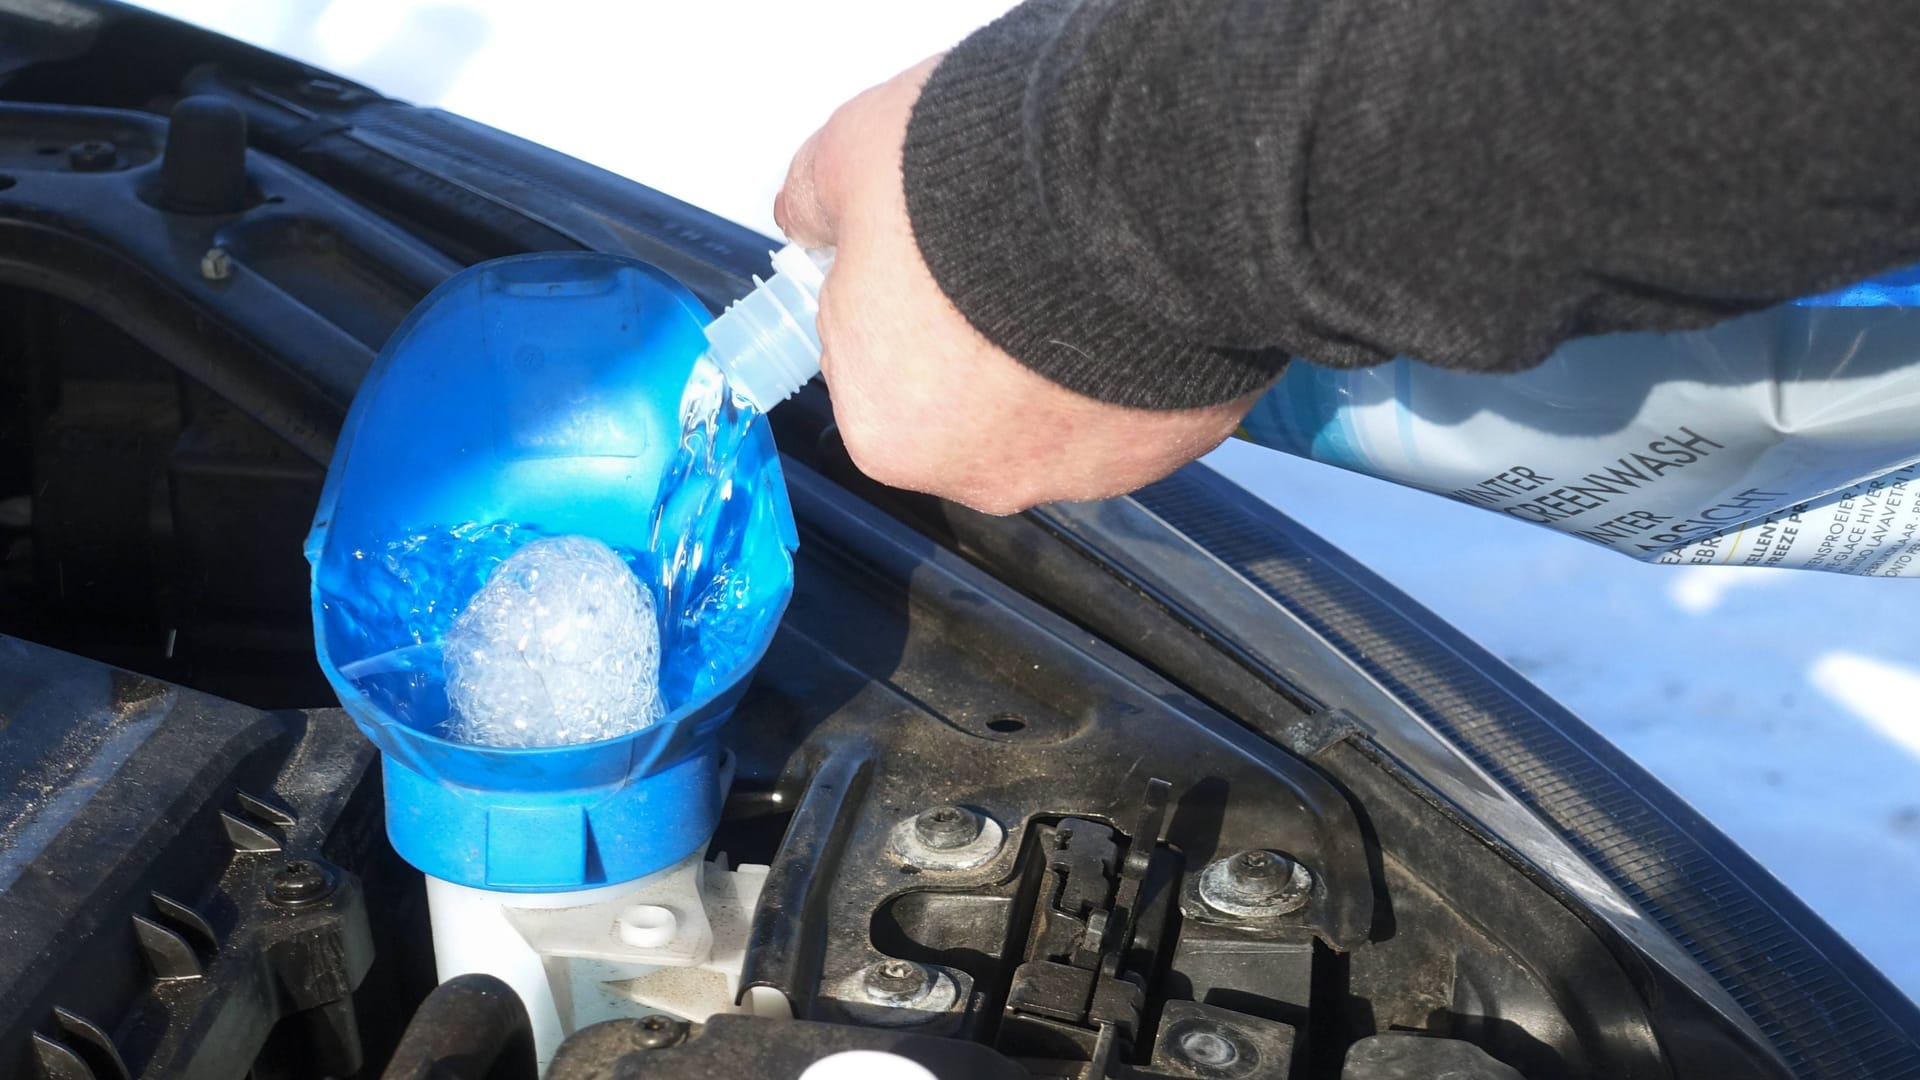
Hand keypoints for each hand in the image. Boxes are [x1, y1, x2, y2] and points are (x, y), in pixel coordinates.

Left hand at [776, 57, 1267, 515]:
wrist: (1129, 198)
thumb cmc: (973, 194)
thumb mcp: (846, 159)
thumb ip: (814, 201)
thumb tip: (807, 218)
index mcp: (883, 427)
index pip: (871, 362)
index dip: (897, 294)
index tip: (923, 247)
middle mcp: (980, 473)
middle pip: (965, 397)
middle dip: (978, 332)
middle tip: (1003, 250)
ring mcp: (1082, 470)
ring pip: (1057, 405)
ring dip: (1061, 352)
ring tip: (1077, 266)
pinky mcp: (1166, 448)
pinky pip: (1139, 402)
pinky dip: (1134, 357)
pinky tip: (1133, 292)